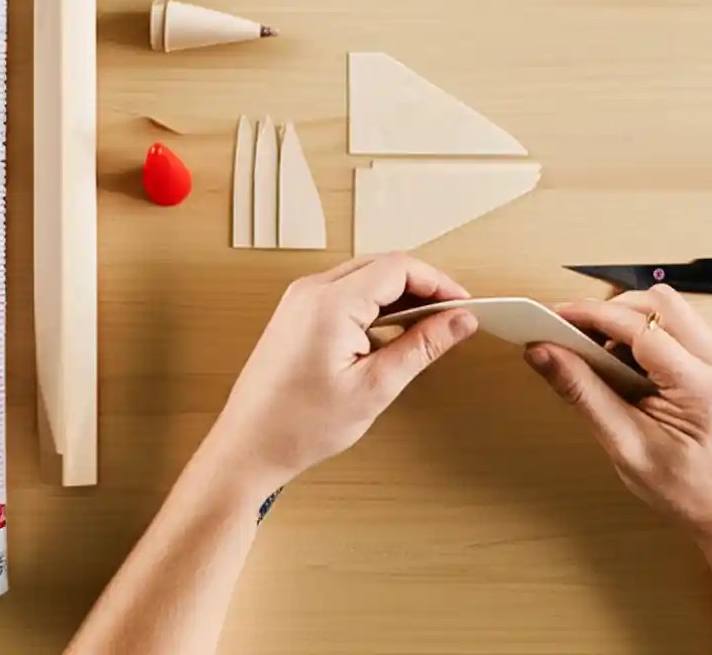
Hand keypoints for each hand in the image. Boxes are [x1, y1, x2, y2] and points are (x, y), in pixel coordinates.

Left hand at [210, 254, 478, 497]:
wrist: (249, 446)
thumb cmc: (300, 425)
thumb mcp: (375, 387)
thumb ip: (422, 347)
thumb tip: (459, 322)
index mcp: (330, 304)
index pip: (399, 267)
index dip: (438, 282)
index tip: (462, 305)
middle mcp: (311, 292)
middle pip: (382, 266)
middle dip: (423, 287)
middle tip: (451, 318)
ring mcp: (300, 300)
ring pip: (365, 277)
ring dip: (399, 296)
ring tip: (426, 329)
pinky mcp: (297, 313)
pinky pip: (345, 293)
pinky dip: (375, 306)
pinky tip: (391, 335)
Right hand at [524, 285, 711, 538]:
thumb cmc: (689, 489)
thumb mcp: (625, 446)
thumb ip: (583, 394)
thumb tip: (545, 354)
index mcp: (701, 385)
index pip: (640, 327)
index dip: (592, 315)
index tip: (555, 318)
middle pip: (656, 302)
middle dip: (609, 311)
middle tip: (573, 337)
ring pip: (665, 309)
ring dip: (626, 323)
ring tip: (600, 361)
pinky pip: (674, 327)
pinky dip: (641, 336)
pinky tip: (624, 370)